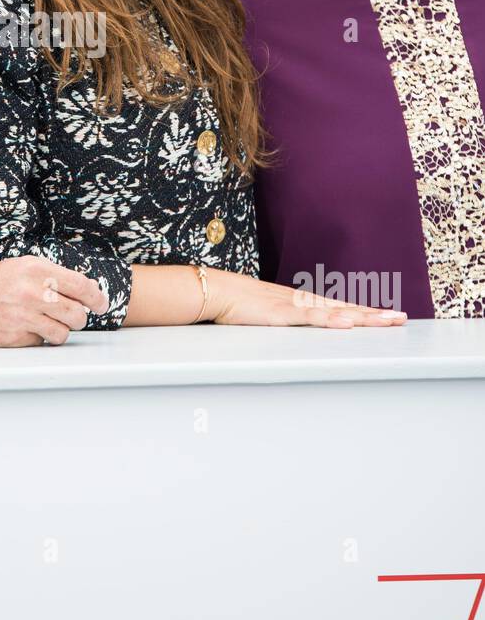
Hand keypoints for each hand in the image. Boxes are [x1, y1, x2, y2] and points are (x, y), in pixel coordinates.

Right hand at [0, 255, 109, 346]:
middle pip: (78, 314)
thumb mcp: (19, 267)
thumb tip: (80, 289)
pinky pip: (41, 343)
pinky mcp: (15, 338)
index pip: (82, 286)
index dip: (97, 298)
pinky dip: (37, 339)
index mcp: (36, 269)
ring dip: (59, 331)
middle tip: (71, 316)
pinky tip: (24, 329)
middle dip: (78, 317)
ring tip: (45, 323)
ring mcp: (24, 317)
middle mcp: (33, 292)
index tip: (100, 304)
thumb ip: (49, 276)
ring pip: (63, 333)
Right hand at [204, 268, 407, 328]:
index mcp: (302, 304)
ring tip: (387, 321)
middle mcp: (304, 302)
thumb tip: (301, 329)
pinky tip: (347, 322)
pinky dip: (330, 319)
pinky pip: (310, 317)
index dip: (365, 313)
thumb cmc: (239, 304)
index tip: (388, 317)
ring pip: (336, 311)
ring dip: (362, 316)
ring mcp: (294, 307)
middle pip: (346, 308)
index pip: (341, 309)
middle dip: (375, 315)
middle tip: (402, 319)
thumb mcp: (270, 315)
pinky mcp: (281, 313)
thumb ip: (287, 320)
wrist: (217, 290)